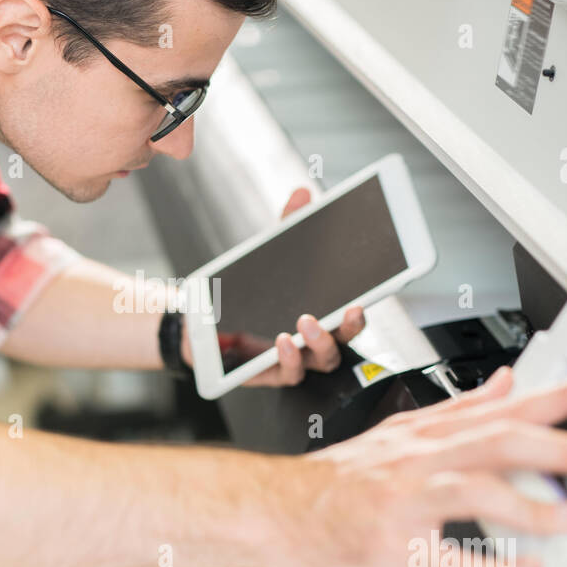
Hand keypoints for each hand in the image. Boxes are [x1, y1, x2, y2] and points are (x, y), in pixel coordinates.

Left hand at [178, 186, 367, 385]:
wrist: (203, 320)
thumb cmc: (251, 291)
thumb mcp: (271, 254)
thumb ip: (289, 226)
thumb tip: (302, 193)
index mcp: (322, 313)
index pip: (351, 315)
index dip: (361, 311)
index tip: (363, 298)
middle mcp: (314, 339)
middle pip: (345, 340)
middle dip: (349, 326)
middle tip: (347, 309)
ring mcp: (295, 358)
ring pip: (322, 360)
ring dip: (319, 341)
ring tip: (305, 320)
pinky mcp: (271, 371)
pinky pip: (289, 373)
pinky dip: (289, 358)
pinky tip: (282, 340)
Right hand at [267, 365, 566, 566]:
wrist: (276, 507)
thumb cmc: (339, 477)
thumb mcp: (402, 431)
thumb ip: (460, 409)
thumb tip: (509, 384)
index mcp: (429, 432)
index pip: (504, 404)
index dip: (558, 393)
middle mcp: (421, 457)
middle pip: (496, 440)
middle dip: (559, 445)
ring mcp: (404, 498)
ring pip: (473, 490)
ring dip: (531, 506)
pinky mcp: (389, 543)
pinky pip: (445, 558)